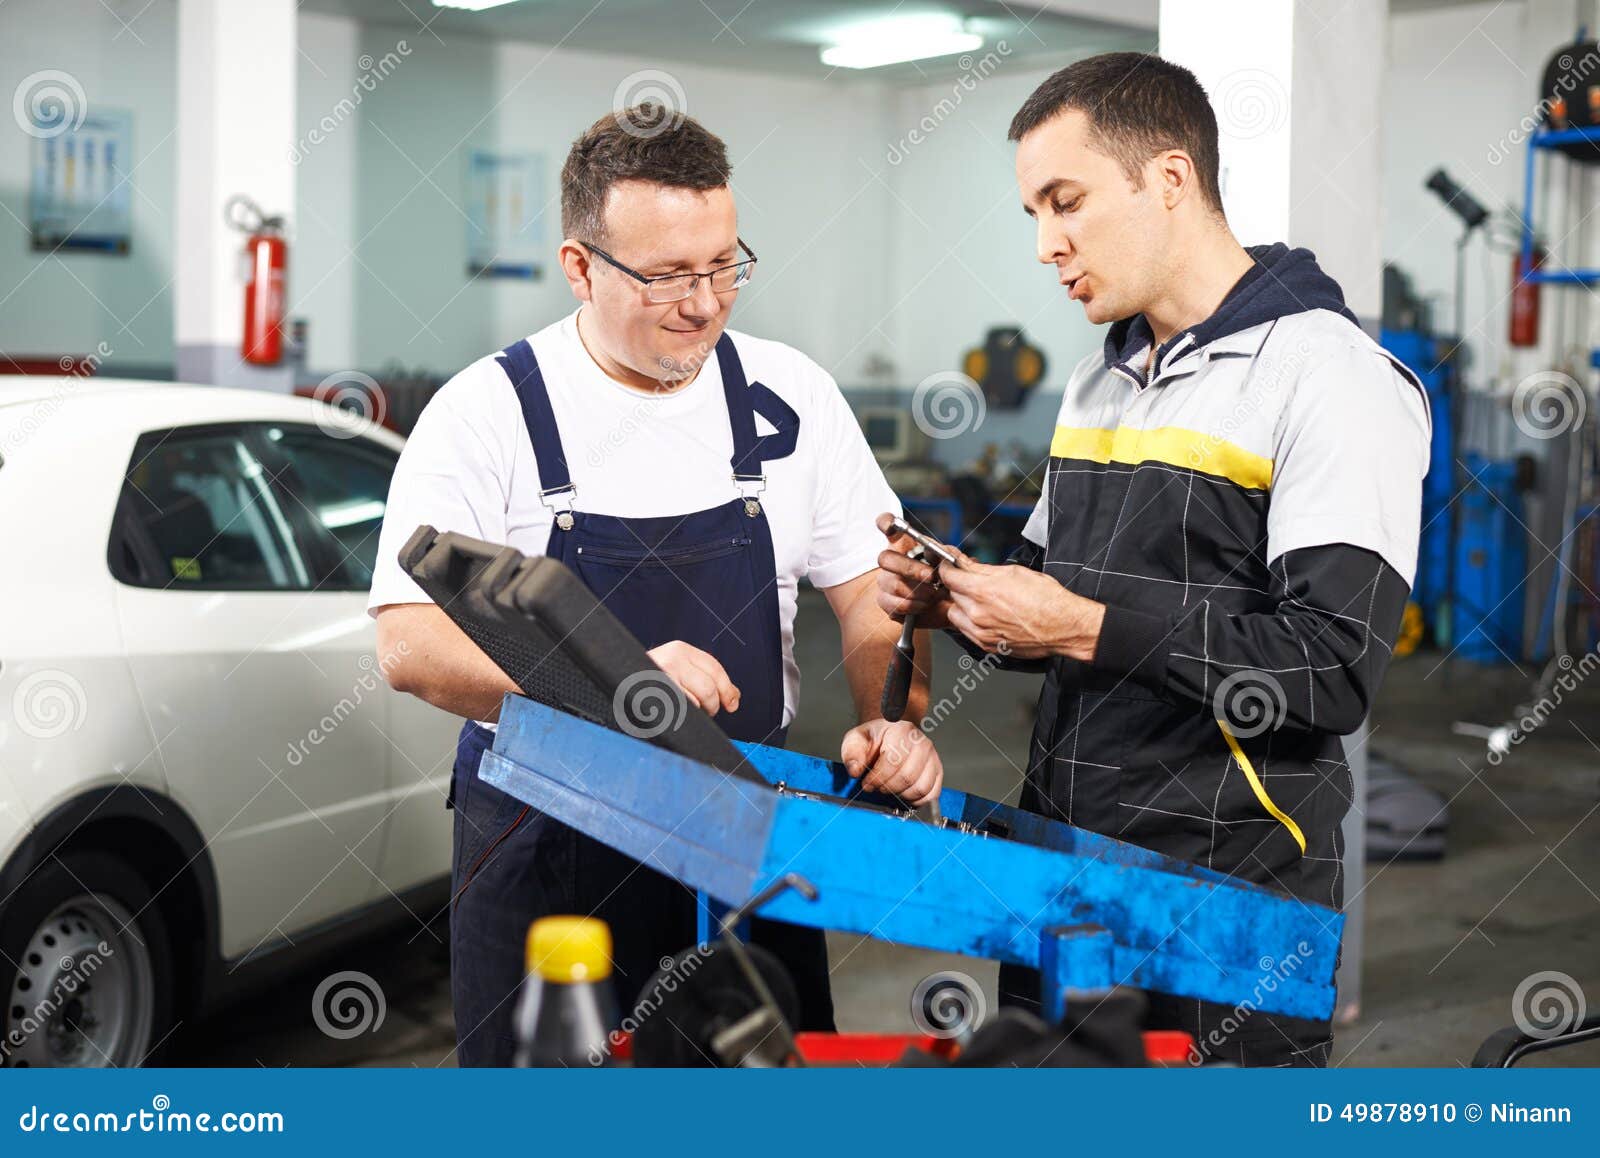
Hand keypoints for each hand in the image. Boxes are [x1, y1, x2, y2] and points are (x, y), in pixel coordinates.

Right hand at [646, 640, 740, 715]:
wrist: (620, 677)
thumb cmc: (650, 678)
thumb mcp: (678, 667)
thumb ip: (705, 676)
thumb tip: (734, 695)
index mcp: (680, 650)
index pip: (714, 668)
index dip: (728, 689)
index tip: (733, 703)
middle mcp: (671, 659)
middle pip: (709, 688)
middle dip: (714, 705)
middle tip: (709, 711)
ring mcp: (661, 676)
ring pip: (697, 701)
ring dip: (700, 712)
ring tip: (690, 711)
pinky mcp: (654, 694)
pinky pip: (681, 710)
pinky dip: (685, 716)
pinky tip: (676, 713)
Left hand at [840, 718, 943, 805]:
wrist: (889, 736)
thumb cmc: (874, 739)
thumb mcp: (856, 740)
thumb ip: (852, 754)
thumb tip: (856, 771)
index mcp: (901, 731)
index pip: (892, 762)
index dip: (877, 778)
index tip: (866, 784)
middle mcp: (921, 743)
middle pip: (907, 777)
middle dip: (887, 787)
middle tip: (877, 787)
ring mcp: (932, 757)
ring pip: (920, 788)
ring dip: (901, 795)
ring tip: (890, 789)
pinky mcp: (937, 770)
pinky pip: (932, 794)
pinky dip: (917, 800)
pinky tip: (904, 794)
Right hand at [874, 512, 953, 629]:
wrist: (942, 605)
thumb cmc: (945, 579)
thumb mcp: (952, 563)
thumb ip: (951, 556)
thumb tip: (954, 557)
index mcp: (904, 543)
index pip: (887, 525)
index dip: (885, 523)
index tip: (892, 525)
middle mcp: (891, 560)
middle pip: (885, 558)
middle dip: (910, 568)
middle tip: (931, 577)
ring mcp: (885, 581)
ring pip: (893, 584)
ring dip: (918, 591)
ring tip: (936, 595)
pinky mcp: (886, 603)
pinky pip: (895, 604)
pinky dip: (915, 605)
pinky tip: (926, 604)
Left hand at [940, 556, 1104, 660]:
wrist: (1064, 627)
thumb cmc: (1047, 599)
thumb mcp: (1015, 573)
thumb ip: (984, 570)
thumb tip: (967, 565)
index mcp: (984, 591)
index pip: (948, 576)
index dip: (947, 567)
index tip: (949, 564)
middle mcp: (978, 613)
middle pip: (951, 593)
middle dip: (959, 584)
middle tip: (972, 580)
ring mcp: (981, 632)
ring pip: (955, 613)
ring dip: (961, 605)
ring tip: (979, 600)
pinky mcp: (987, 646)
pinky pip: (965, 630)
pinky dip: (969, 621)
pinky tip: (986, 615)